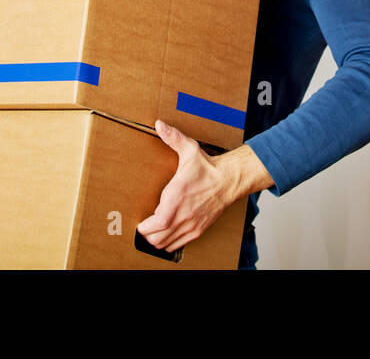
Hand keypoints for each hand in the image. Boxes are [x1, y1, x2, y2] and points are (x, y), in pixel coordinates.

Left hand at [137, 120, 235, 251]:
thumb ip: (173, 138)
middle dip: (147, 234)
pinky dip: (169, 242)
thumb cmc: (207, 168)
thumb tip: (159, 125)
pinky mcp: (198, 230)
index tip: (141, 221)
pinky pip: (178, 245)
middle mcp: (184, 214)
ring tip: (153, 229)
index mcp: (177, 196)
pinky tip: (167, 232)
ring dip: (157, 239)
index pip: (157, 224)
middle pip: (157, 238)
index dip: (145, 227)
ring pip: (166, 244)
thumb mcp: (189, 150)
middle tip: (144, 224)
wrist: (229, 181)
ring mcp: (191, 224)